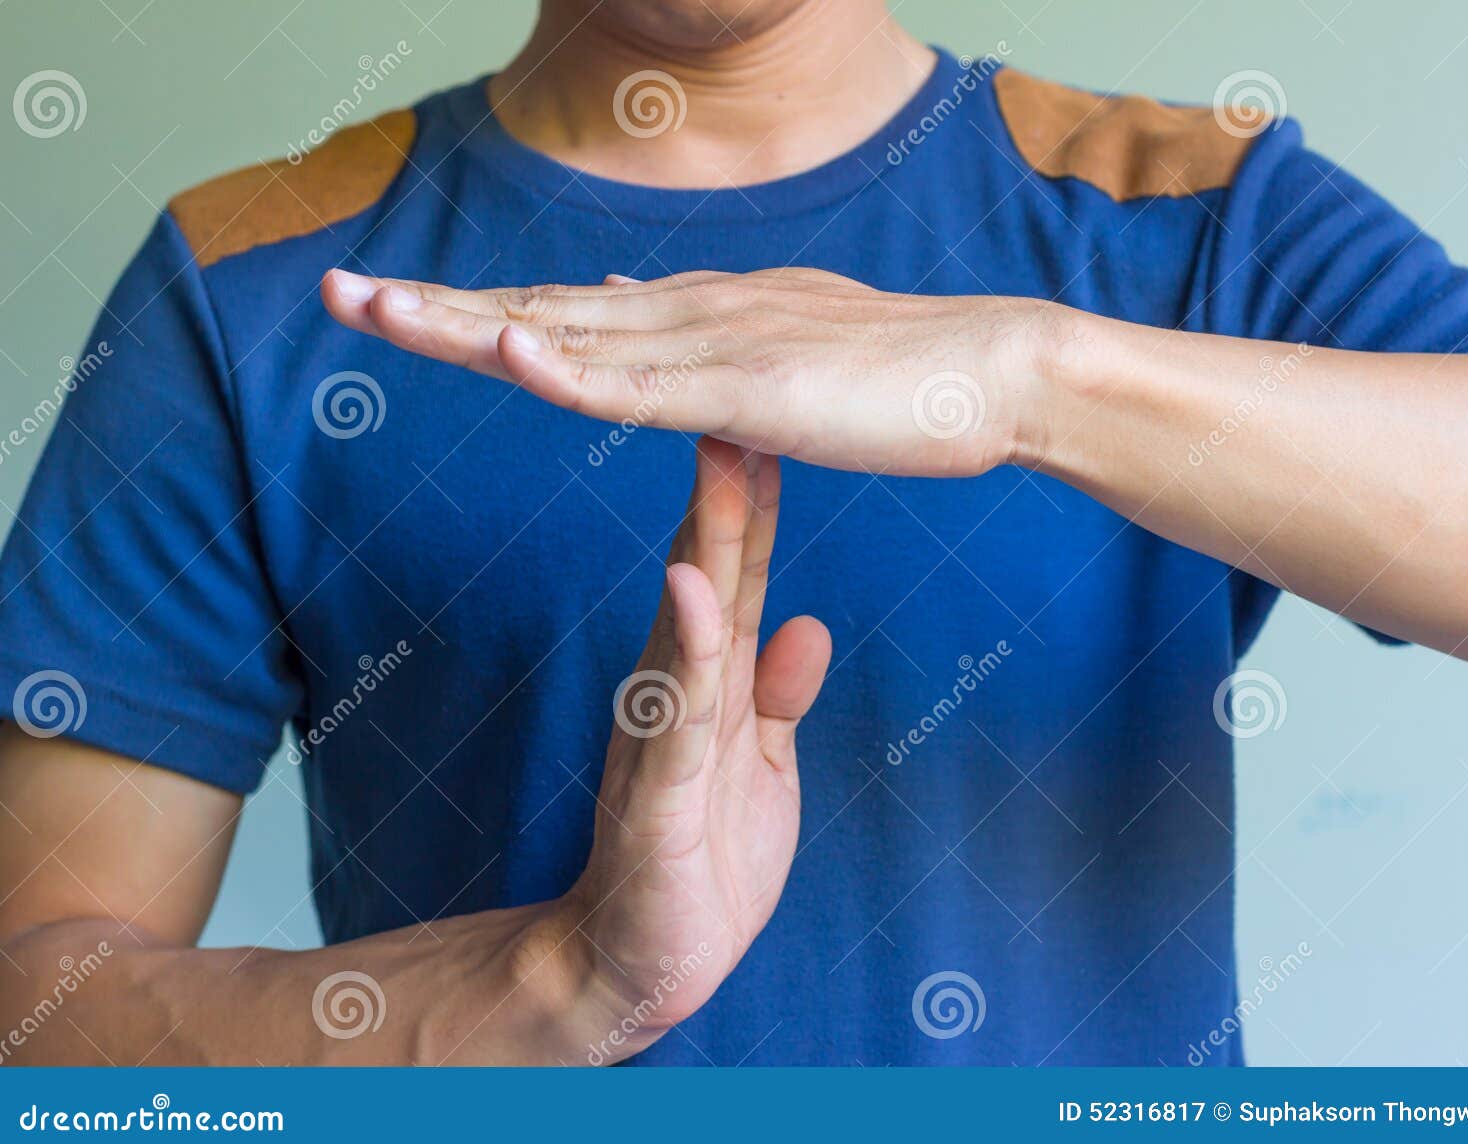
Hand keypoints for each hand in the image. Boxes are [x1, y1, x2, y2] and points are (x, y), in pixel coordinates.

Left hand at [322, 267, 1056, 476]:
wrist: (992, 369)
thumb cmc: (898, 380)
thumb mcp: (780, 358)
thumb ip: (706, 349)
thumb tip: (642, 328)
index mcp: (691, 316)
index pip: (561, 314)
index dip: (472, 314)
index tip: (394, 309)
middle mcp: (687, 313)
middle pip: (538, 312)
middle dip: (432, 307)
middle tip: (334, 290)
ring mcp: (714, 345)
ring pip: (568, 338)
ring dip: (464, 324)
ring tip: (372, 307)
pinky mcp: (753, 388)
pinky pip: (644, 387)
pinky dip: (569, 372)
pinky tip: (504, 354)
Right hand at [551, 437, 829, 1056]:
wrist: (642, 959)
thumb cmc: (703, 857)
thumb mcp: (761, 763)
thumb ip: (777, 695)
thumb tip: (805, 624)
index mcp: (707, 682)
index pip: (732, 575)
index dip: (753, 502)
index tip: (769, 422)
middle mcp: (678, 690)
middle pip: (708, 573)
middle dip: (730, 486)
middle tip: (742, 393)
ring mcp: (666, 733)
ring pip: (692, 620)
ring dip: (710, 537)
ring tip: (724, 457)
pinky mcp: (665, 786)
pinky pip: (681, 706)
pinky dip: (691, 644)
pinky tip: (692, 585)